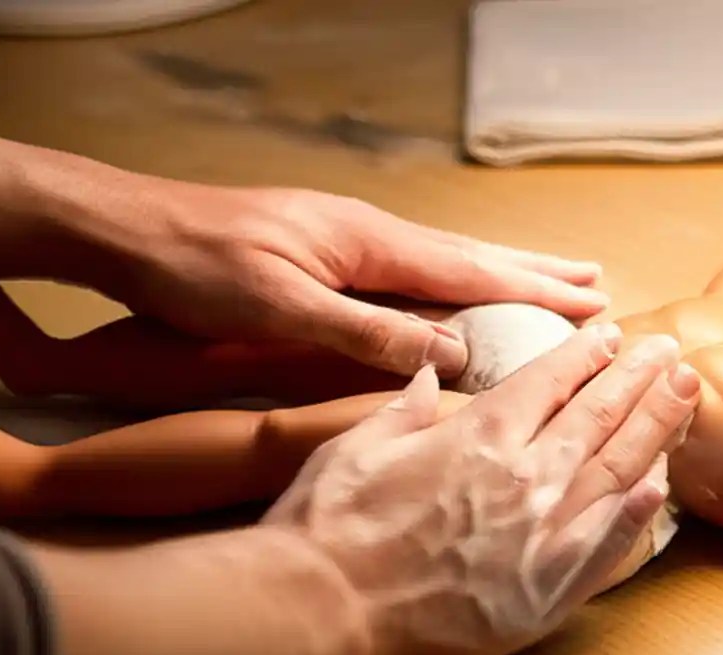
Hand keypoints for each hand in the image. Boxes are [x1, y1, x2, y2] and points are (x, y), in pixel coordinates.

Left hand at [93, 177, 608, 377]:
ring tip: (550, 275)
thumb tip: (453, 353)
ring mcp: (349, 240)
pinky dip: (457, 278)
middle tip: (595, 282)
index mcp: (368, 242)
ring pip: (447, 258)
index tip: (590, 303)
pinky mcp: (327, 254)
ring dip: (504, 270)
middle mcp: (369, 234)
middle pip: (472, 255)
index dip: (533, 292)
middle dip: (536, 272)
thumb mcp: (281, 309)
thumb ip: (367, 333)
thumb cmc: (195, 268)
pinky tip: (459, 289)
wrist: (127, 232)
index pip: (470, 271)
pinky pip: (415, 269)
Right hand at [261, 322, 698, 654]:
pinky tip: (663, 486)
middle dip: (640, 377)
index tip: (610, 336)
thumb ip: (404, 410)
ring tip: (686, 393)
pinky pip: (609, 545)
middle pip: (599, 415)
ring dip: (658, 425)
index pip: (549, 381)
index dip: (585, 354)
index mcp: (478, 435)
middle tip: (670, 352)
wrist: (320, 614)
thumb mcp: (355, 448)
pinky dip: (640, 513)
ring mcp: (543, 533)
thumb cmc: (327, 531)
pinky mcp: (548, 591)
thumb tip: (426, 375)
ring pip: (619, 467)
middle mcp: (524, 476)